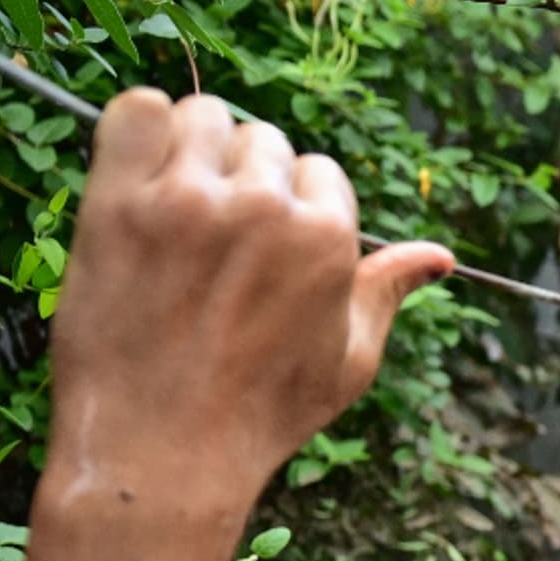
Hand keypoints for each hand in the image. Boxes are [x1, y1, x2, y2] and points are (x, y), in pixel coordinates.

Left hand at [41, 89, 449, 539]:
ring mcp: (187, 199)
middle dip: (245, 178)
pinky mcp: (119, 200)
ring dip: (193, 150)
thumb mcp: (347, 361)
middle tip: (214, 242)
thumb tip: (440, 256)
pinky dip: (139, 127)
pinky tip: (138, 175)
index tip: (263, 253)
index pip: (318, 171)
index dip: (293, 209)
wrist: (159, 450)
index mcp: (327, 238)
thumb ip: (387, 292)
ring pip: (202, 116)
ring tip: (176, 209)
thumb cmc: (260, 414)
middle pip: (262, 140)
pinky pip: (135, 110)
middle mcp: (264, 207)